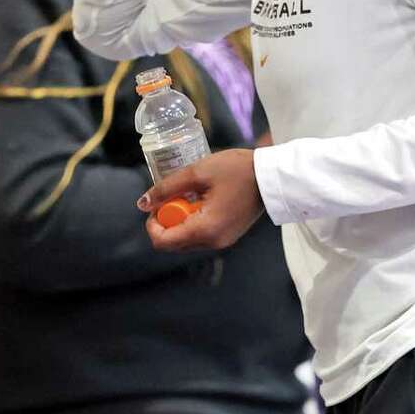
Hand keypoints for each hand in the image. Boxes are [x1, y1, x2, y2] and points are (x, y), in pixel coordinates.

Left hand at [137, 148, 264, 251]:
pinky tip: (203, 200)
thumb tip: (143, 203)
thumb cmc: (238, 170)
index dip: (151, 224)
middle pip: (173, 243)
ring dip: (180, 220)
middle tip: (175, 195)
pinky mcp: (227, 236)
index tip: (157, 203)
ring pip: (186, 239)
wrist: (271, 176)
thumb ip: (167, 188)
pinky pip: (201, 235)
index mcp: (205, 230)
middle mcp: (213, 242)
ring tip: (191, 195)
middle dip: (166, 220)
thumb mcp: (197, 172)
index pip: (163, 242)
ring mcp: (221, 241)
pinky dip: (194, 221)